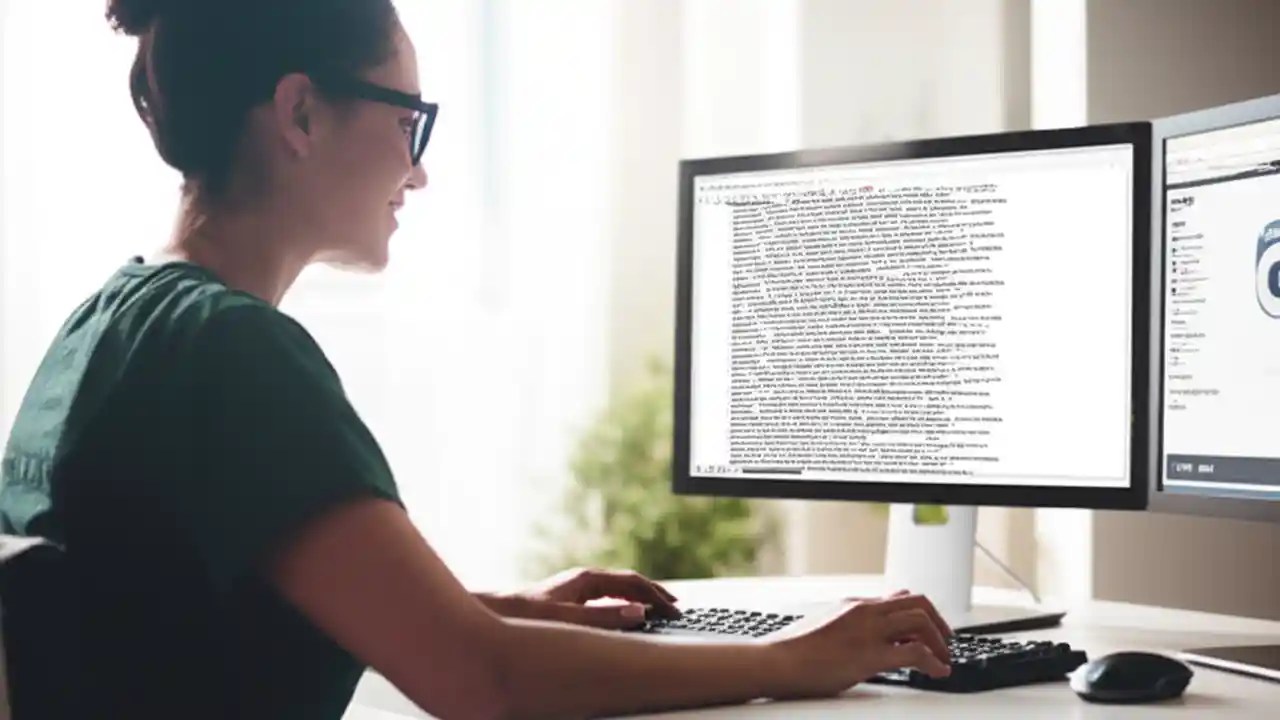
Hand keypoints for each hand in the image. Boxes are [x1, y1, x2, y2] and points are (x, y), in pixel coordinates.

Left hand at [488, 567, 682, 629]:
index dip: (656, 595)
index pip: (632, 582)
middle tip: (675, 606)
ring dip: (641, 596)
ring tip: (659, 607)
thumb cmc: (529, 615)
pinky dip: (626, 601)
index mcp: (588, 578)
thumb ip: (605, 617)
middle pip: (628, 581)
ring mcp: (579, 586)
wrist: (499, 612)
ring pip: (619, 587)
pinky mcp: (573, 596)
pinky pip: (609, 594)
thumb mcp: (570, 619)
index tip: (673, 610)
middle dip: (654, 592)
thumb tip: (638, 611)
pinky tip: (628, 611)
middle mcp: (585, 578)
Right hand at [766, 592, 952, 698]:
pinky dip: (934, 662)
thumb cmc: (791, 650)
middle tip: (945, 641)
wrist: (775, 661)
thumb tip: (857, 637)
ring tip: (943, 659)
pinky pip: (915, 652)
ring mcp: (868, 630)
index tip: (928, 627)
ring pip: (921, 620)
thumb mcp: (822, 627)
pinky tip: (937, 672)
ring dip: (940, 641)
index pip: (898, 597)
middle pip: (917, 602)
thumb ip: (845, 626)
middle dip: (938, 622)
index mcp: (853, 605)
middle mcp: (864, 610)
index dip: (920, 613)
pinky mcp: (870, 655)